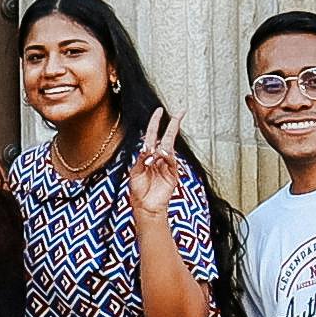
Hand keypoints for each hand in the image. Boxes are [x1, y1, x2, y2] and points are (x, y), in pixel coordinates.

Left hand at [126, 107, 184, 224]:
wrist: (145, 206)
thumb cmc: (138, 190)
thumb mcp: (135, 172)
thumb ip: (141, 159)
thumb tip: (147, 147)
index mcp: (148, 155)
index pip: (153, 135)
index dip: (156, 123)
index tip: (160, 110)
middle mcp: (159, 158)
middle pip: (167, 137)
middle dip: (173, 124)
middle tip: (180, 112)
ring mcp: (167, 165)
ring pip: (169, 148)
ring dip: (163, 145)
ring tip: (154, 153)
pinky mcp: (173, 173)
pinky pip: (171, 161)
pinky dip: (165, 157)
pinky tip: (160, 156)